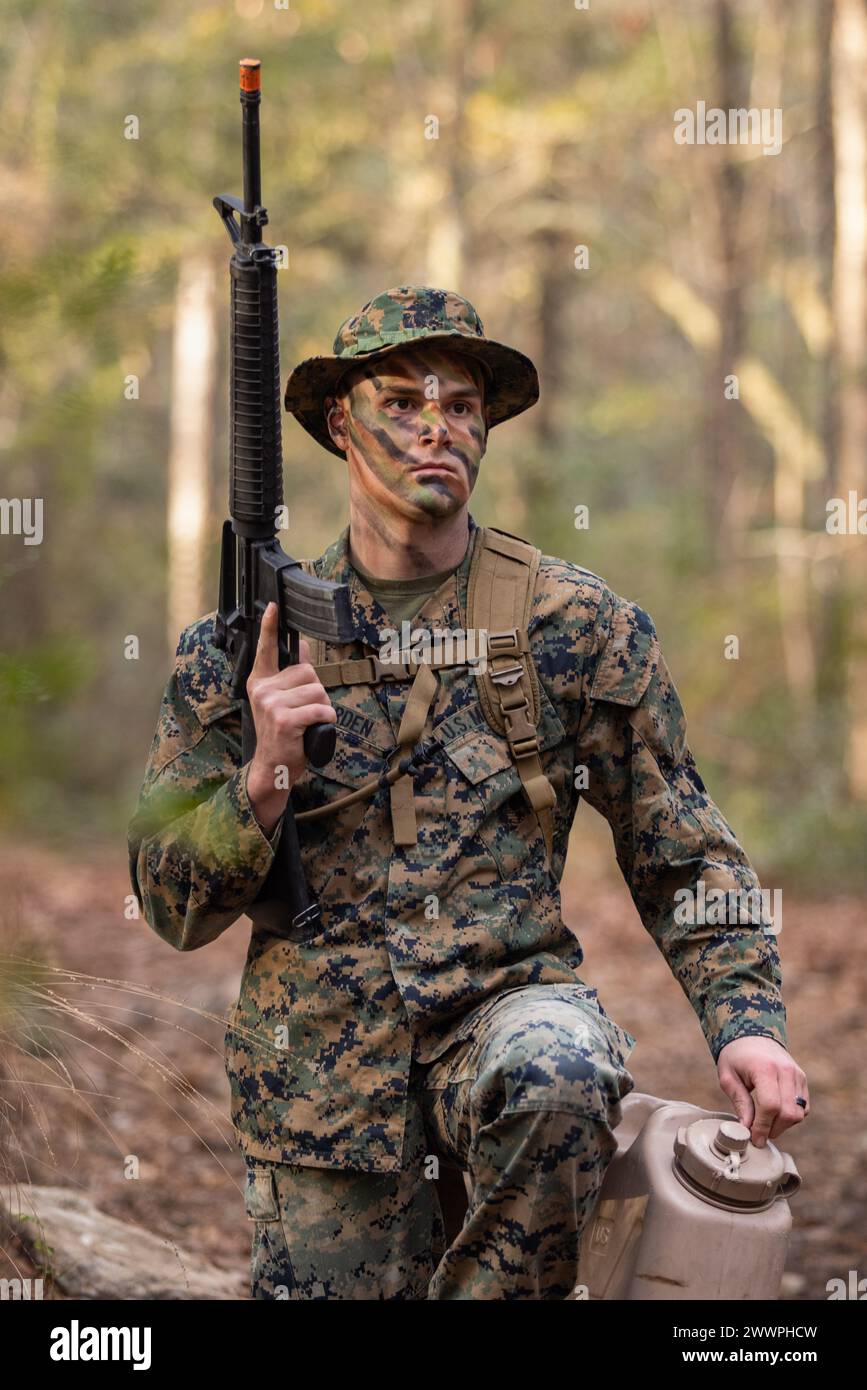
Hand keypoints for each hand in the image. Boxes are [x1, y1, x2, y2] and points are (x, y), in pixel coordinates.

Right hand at [245, 602, 335, 833]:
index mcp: (260, 682)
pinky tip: (314, 730)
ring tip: (309, 723)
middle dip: (316, 692)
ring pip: (317, 691)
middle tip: (306, 712)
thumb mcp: (280, 702)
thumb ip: (288, 676)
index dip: (270, 627)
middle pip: (308, 673)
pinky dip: (326, 720)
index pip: (265, 649)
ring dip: (322, 708)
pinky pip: (320, 709)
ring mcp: (271, 704)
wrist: (273, 767)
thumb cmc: (282, 735)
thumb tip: (300, 647)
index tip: (272, 606)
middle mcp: (262, 689)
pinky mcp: (284, 719)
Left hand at [716, 1036, 808, 1147]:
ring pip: (799, 1113)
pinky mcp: (802, 1078)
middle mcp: (786, 1070)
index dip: (762, 1126)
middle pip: (788, 1113)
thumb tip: (747, 1128)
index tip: (753, 1138)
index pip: (770, 1105)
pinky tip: (774, 1113)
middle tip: (757, 1134)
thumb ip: (739, 1102)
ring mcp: (797, 1074)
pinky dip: (791, 1116)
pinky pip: (804, 1107)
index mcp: (764, 1068)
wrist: (752, 1033)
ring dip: (782, 1125)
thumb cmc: (735, 1056)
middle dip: (773, 1129)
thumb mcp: (728, 1076)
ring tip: (764, 1122)